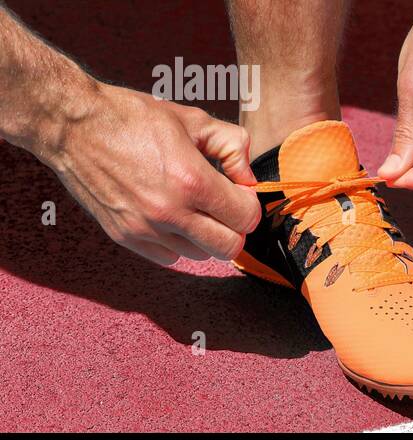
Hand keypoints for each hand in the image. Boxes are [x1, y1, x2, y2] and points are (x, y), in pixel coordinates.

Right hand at [36, 84, 260, 264]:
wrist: (73, 125)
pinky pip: (170, 258)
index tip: (238, 190)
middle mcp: (169, 211)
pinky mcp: (124, 237)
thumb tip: (248, 179)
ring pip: (200, 254)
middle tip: (224, 205)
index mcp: (191, 181)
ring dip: (206, 235)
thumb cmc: (133, 118)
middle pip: (229, 247)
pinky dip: (178, 243)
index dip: (249, 203)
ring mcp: (144, 228)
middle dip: (235, 226)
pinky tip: (172, 216)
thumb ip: (233, 146)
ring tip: (193, 206)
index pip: (246, 217)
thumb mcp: (193, 120)